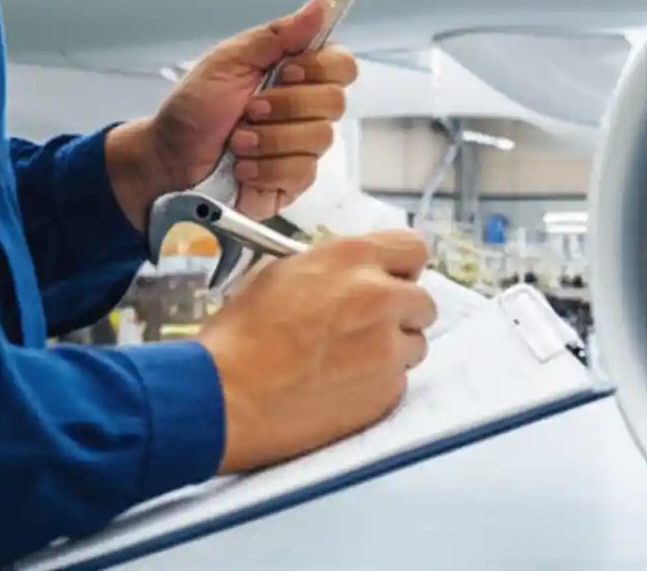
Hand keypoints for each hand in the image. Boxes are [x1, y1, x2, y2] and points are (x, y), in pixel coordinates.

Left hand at [107, 0, 357, 227]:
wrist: (168, 158)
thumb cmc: (193, 109)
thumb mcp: (229, 62)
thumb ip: (278, 35)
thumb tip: (322, 5)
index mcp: (296, 74)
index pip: (343, 65)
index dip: (320, 69)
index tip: (286, 72)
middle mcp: (307, 109)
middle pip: (335, 102)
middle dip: (284, 107)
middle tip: (249, 110)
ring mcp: (305, 146)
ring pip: (319, 139)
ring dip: (269, 140)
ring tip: (237, 142)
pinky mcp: (296, 180)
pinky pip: (303, 172)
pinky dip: (265, 168)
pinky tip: (244, 167)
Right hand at [198, 230, 435, 473]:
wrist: (223, 396)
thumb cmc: (241, 336)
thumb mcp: (281, 273)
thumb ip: (333, 269)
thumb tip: (355, 275)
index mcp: (352, 258)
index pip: (413, 249)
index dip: (402, 269)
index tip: (392, 281)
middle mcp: (381, 297)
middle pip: (423, 302)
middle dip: (401, 314)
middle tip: (366, 328)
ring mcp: (388, 346)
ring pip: (415, 344)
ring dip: (392, 351)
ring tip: (347, 361)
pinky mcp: (387, 390)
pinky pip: (399, 381)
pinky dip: (378, 384)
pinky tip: (340, 387)